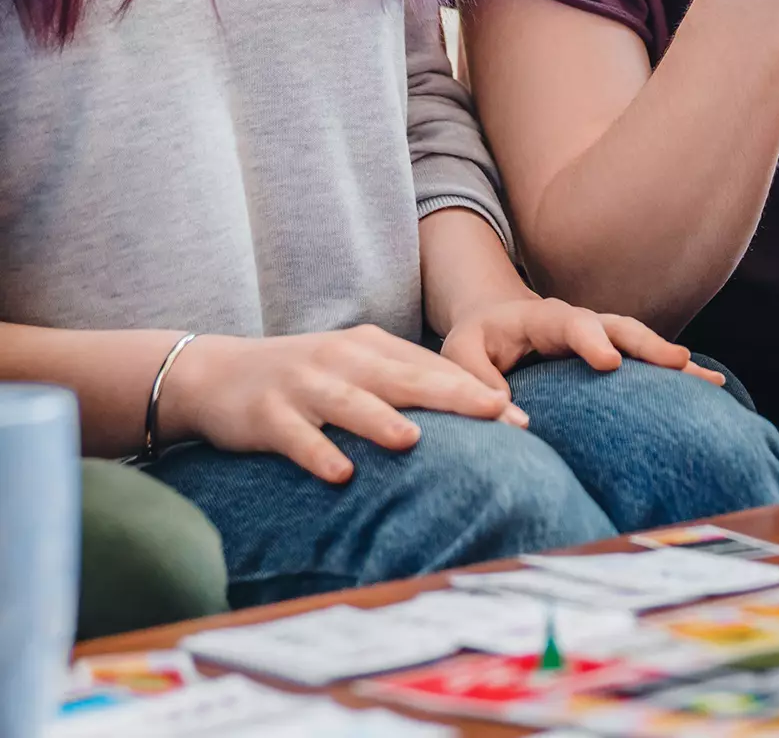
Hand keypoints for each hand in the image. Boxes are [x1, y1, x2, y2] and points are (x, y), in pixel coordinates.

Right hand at [158, 327, 527, 483]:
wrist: (213, 374)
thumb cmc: (306, 378)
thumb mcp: (357, 369)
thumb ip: (406, 384)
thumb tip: (477, 412)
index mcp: (370, 346)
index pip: (433, 369)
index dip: (477, 392)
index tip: (521, 420)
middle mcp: (342, 359)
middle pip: (403, 378)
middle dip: (452, 396)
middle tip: (495, 415)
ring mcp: (302, 385)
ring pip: (348, 402)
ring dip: (380, 421)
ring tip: (413, 440)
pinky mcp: (265, 415)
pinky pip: (296, 437)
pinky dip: (318, 453)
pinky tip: (341, 475)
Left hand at [439, 294, 726, 391]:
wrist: (495, 321)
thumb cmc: (477, 340)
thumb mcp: (460, 353)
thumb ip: (479, 381)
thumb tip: (517, 425)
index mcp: (544, 318)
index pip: (573, 325)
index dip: (592, 342)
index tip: (609, 363)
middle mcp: (581, 322)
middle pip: (621, 327)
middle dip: (649, 346)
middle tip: (678, 363)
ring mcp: (602, 337)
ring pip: (642, 342)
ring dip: (673, 361)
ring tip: (709, 381)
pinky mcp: (614, 354)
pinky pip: (647, 361)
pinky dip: (677, 374)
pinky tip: (710, 387)